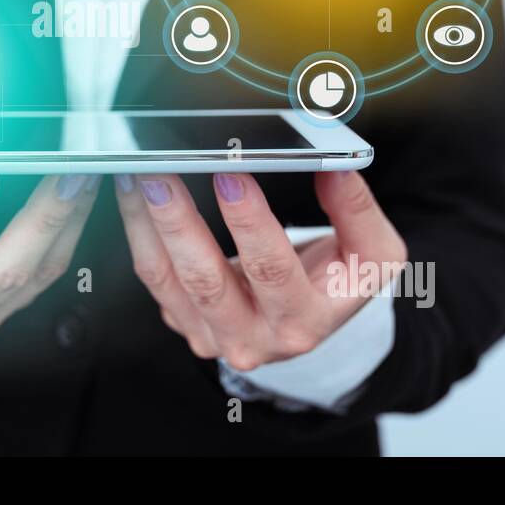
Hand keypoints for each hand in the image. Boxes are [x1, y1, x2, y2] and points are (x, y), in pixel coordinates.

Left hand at [117, 170, 406, 370]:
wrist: (307, 320)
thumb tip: (335, 167)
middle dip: (179, 220)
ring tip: (137, 175)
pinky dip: (138, 231)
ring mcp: (211, 335)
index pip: (271, 271)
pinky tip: (133, 195)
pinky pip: (153, 277)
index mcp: (305, 322)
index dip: (249, 222)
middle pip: (206, 281)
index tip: (230, 173)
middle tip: (160, 172)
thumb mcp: (371, 254)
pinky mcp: (183, 322)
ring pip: (168, 278)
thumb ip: (357, 210)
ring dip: (146, 223)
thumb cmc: (336, 280)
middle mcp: (254, 338)